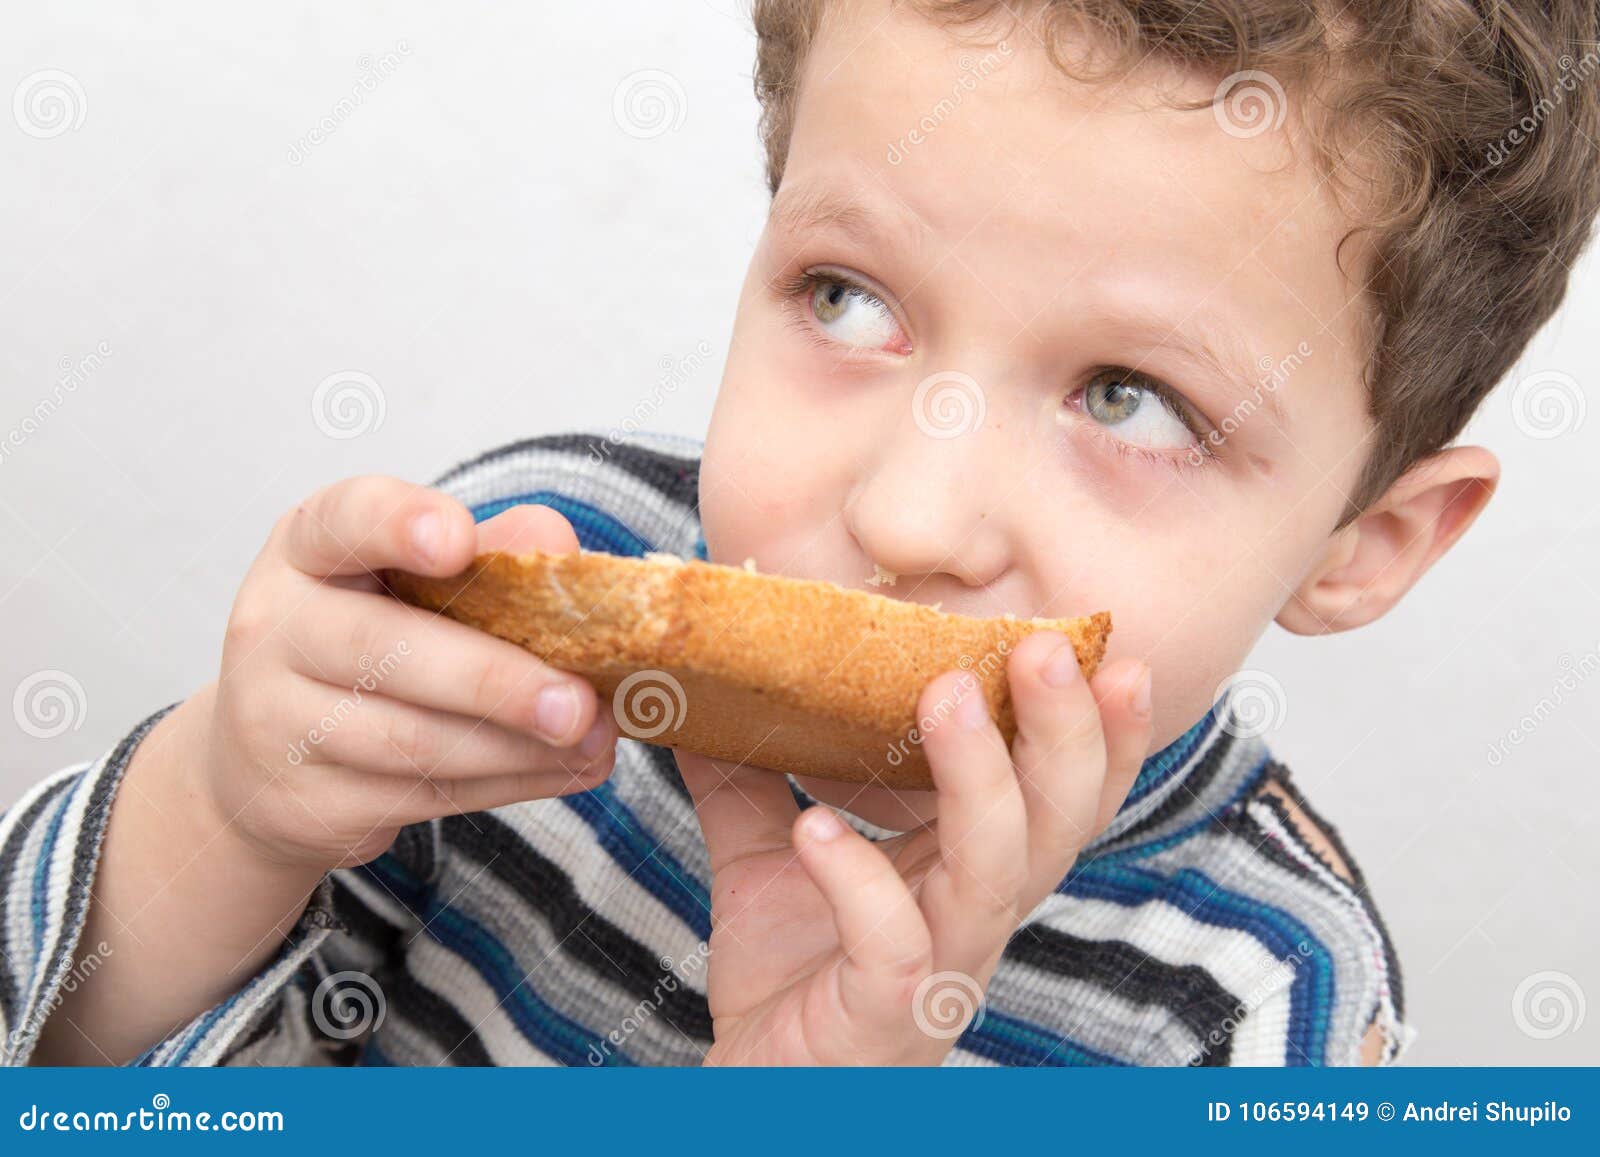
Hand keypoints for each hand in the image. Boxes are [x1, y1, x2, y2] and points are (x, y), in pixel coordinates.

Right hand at [195, 476, 617, 870]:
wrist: (269, 762)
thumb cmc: (369, 641)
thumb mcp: (413, 580)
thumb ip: (491, 554)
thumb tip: (560, 545)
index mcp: (308, 549)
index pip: (345, 518)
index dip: (399, 524)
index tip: (458, 540)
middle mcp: (275, 626)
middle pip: (384, 649)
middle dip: (494, 679)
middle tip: (579, 702)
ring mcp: (277, 720)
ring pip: (409, 740)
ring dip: (515, 746)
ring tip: (592, 741)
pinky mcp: (305, 800)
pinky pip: (418, 795)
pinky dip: (505, 784)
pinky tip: (563, 770)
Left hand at [676, 632, 1151, 1064]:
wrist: (757, 1098)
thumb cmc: (788, 982)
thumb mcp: (769, 861)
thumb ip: (750, 780)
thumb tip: (707, 688)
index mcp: (969, 874)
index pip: (1062, 797)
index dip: (1102, 733)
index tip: (1109, 650)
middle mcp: (974, 919)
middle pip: (1058, 823)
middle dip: (1066, 733)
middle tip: (1045, 649)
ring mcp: (938, 969)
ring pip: (997, 873)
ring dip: (981, 780)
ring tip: (948, 695)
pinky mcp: (884, 1015)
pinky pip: (891, 944)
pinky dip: (859, 880)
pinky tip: (817, 830)